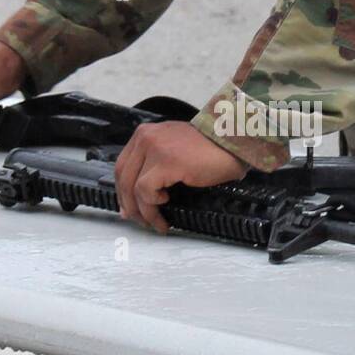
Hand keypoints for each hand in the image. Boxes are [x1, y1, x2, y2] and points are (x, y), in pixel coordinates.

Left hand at [114, 120, 247, 233]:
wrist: (233, 141)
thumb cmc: (209, 150)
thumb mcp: (174, 150)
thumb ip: (154, 166)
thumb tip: (135, 198)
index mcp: (145, 134)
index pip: (122, 166)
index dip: (123, 191)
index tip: (129, 208)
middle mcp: (145, 137)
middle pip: (123, 177)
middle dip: (129, 204)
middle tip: (141, 221)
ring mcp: (154, 148)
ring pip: (133, 187)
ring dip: (143, 211)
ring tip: (157, 221)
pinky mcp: (166, 161)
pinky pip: (146, 190)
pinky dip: (153, 204)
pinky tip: (166, 204)